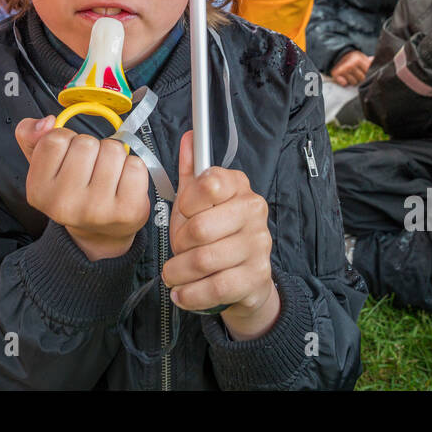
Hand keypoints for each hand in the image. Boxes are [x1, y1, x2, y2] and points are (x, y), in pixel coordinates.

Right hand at [15, 116, 150, 260]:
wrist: (100, 231)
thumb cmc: (72, 191)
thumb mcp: (44, 166)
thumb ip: (32, 136)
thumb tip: (47, 122)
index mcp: (39, 191)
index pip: (55, 139)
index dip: (67, 140)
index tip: (68, 157)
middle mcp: (65, 204)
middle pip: (86, 143)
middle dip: (92, 148)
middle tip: (90, 169)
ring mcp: (97, 209)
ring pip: (113, 150)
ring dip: (113, 156)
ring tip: (107, 176)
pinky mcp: (127, 210)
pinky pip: (135, 165)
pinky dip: (132, 168)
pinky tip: (123, 184)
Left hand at [163, 131, 279, 340]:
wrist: (246, 279)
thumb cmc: (216, 234)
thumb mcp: (198, 202)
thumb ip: (191, 171)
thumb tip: (189, 137)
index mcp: (239, 186)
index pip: (210, 184)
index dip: (187, 202)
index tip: (184, 213)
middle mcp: (254, 211)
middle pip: (201, 228)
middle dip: (179, 244)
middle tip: (176, 250)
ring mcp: (259, 245)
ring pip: (204, 260)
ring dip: (179, 272)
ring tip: (173, 275)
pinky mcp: (257, 277)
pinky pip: (216, 287)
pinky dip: (191, 294)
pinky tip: (182, 293)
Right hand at [330, 50, 372, 86]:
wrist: (338, 56)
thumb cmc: (353, 59)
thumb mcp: (361, 58)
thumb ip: (369, 61)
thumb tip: (374, 59)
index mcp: (358, 59)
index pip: (368, 72)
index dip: (367, 73)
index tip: (363, 71)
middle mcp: (350, 64)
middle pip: (362, 79)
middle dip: (360, 78)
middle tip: (356, 73)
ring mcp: (343, 69)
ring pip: (354, 83)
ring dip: (352, 81)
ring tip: (350, 75)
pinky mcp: (336, 74)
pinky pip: (344, 84)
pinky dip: (344, 82)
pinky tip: (344, 78)